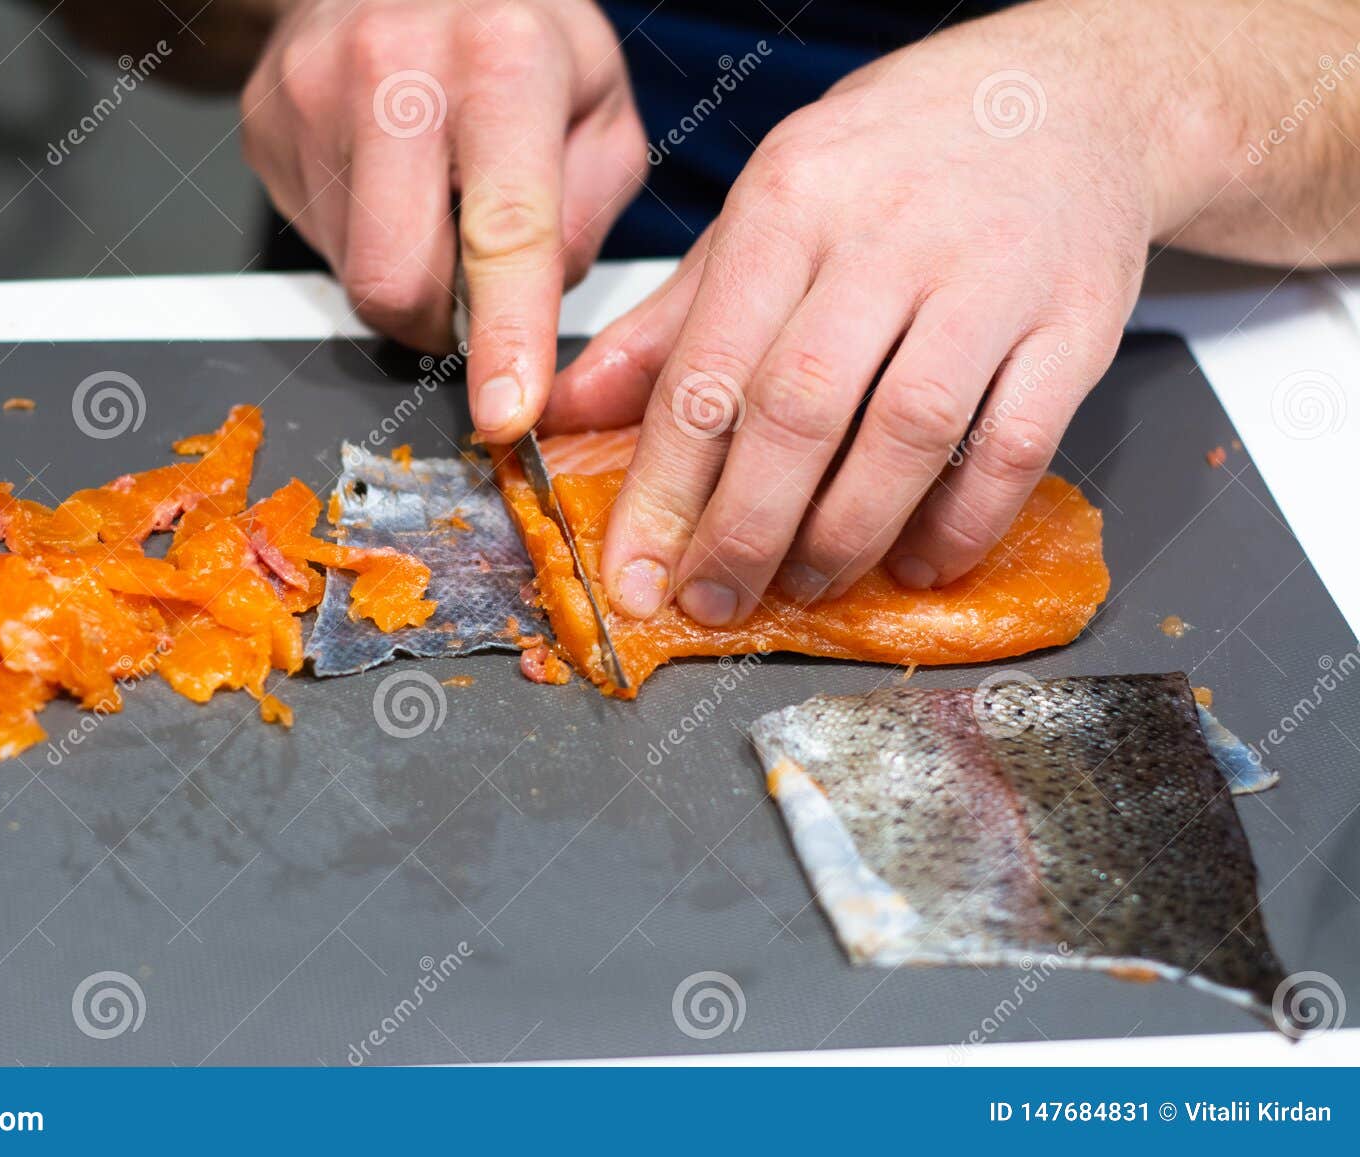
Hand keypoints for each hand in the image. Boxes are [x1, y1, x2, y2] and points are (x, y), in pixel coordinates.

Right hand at [240, 0, 645, 438]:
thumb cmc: (512, 31)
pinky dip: (362, 240)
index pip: (503, 233)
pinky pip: (317, 243)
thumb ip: (586, 211)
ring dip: (404, 275)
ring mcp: (311, 95)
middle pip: (396, 281)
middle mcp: (394, 69)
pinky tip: (385, 178)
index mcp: (500, 61)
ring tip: (429, 199)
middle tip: (469, 285)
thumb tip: (534, 308)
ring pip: (353, 275)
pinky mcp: (262, 123)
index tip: (504, 414)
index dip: (506, 338)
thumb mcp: (598, 102)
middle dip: (439, 322)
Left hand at [545, 9, 1156, 625]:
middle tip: (714, 602)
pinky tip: (923, 561)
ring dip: (845, 534)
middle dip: (743, 531)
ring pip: (905, 435)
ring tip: (807, 585)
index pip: (707, 371)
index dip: (664, 490)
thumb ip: (671, 320)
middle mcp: (887, 236)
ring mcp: (990, 278)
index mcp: (789, 204)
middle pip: (798, 411)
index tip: (636, 571)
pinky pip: (1013, 447)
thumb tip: (570, 409)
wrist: (1067, 97)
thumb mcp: (767, 208)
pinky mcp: (1075, 322)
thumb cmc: (897, 159)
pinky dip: (963, 523)